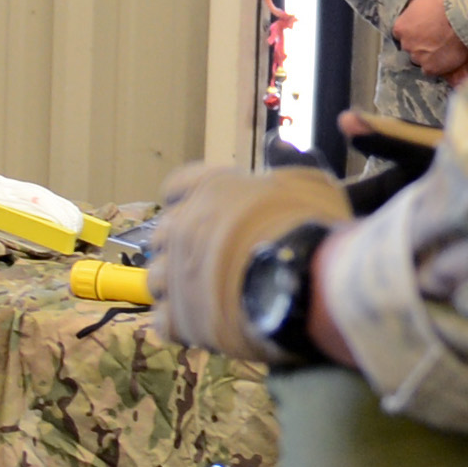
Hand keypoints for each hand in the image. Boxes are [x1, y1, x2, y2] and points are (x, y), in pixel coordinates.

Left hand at [136, 162, 352, 357]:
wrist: (305, 283)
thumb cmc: (311, 229)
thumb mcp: (308, 182)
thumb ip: (288, 162)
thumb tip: (278, 144)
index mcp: (208, 188)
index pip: (175, 187)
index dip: (189, 202)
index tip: (209, 217)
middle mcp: (182, 226)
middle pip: (162, 235)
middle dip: (182, 247)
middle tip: (214, 262)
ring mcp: (175, 272)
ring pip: (156, 280)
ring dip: (177, 287)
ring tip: (209, 296)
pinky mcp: (178, 317)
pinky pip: (163, 320)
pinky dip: (180, 322)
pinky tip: (205, 322)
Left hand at [390, 0, 467, 82]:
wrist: (464, 22)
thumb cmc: (446, 4)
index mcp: (401, 27)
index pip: (401, 30)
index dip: (413, 27)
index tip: (424, 25)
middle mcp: (406, 45)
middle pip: (410, 44)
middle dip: (419, 40)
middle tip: (434, 34)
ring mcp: (418, 58)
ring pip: (420, 57)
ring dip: (427, 52)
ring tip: (441, 44)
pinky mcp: (431, 69)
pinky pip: (430, 68)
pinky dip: (436, 64)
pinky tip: (445, 55)